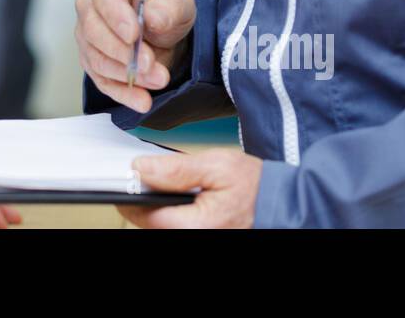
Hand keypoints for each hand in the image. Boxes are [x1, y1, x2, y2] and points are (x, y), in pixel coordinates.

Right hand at [75, 0, 194, 112]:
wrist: (163, 26)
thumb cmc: (164, 4)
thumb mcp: (178, 0)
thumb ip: (168, 7)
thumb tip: (152, 19)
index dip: (116, 15)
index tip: (134, 35)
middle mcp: (89, 2)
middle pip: (94, 29)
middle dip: (123, 52)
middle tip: (151, 64)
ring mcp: (86, 32)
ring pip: (96, 58)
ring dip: (127, 74)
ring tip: (158, 79)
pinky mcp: (91, 58)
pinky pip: (101, 80)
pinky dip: (122, 92)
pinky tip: (142, 100)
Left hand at [117, 149, 261, 227]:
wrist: (279, 202)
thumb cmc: (255, 186)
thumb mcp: (217, 166)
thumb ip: (176, 168)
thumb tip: (141, 168)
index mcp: (197, 226)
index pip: (145, 216)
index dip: (131, 196)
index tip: (124, 179)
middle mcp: (194, 238)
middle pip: (150, 224)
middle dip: (142, 201)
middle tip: (145, 178)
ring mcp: (196, 238)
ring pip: (160, 227)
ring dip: (155, 208)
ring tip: (161, 186)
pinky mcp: (199, 235)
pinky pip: (173, 227)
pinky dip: (168, 213)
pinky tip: (174, 199)